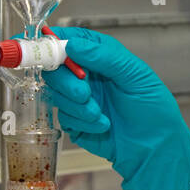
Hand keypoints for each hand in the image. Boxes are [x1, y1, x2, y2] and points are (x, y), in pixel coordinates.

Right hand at [41, 27, 189, 189]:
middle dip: (66, 82)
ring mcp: (79, 99)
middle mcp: (86, 74)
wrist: (156, 149)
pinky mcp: (75, 122)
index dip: (48, 41)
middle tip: (85, 93)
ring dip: (78, 106)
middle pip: (53, 68)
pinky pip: (64, 117)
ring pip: (56, 94)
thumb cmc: (153, 108)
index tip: (34, 46)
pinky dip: (82, 122)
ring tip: (101, 114)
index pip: (67, 40)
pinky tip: (103, 126)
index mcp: (100, 55)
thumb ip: (103, 56)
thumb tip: (71, 44)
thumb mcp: (135, 75)